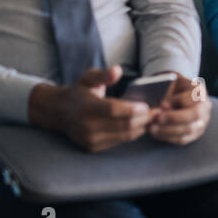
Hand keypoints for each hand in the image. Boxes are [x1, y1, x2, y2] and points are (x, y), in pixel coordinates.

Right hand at [28, 64, 153, 152]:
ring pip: (124, 136)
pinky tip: (140, 124)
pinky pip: (119, 142)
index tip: (148, 105)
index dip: (132, 109)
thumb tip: (117, 70)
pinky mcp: (93, 147)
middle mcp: (86, 126)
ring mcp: (89, 139)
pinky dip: (132, 134)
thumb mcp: (88, 77)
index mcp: (86, 106)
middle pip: (123, 125)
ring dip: (142, 127)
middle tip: (158, 110)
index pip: (113, 110)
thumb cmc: (80, 91)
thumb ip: (104, 74)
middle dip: (144, 118)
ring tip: (153, 117)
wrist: (59, 112)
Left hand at [147, 74, 211, 145]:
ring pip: (189, 129)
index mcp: (200, 90)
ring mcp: (202, 121)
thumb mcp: (170, 84)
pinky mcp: (195, 133)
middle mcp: (205, 106)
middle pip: (194, 114)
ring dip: (168, 130)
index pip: (194, 96)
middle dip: (174, 118)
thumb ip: (168, 92)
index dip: (178, 101)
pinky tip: (157, 134)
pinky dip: (169, 137)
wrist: (176, 96)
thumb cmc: (171, 89)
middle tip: (157, 119)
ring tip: (152, 129)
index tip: (162, 104)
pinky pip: (184, 139)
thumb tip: (163, 107)